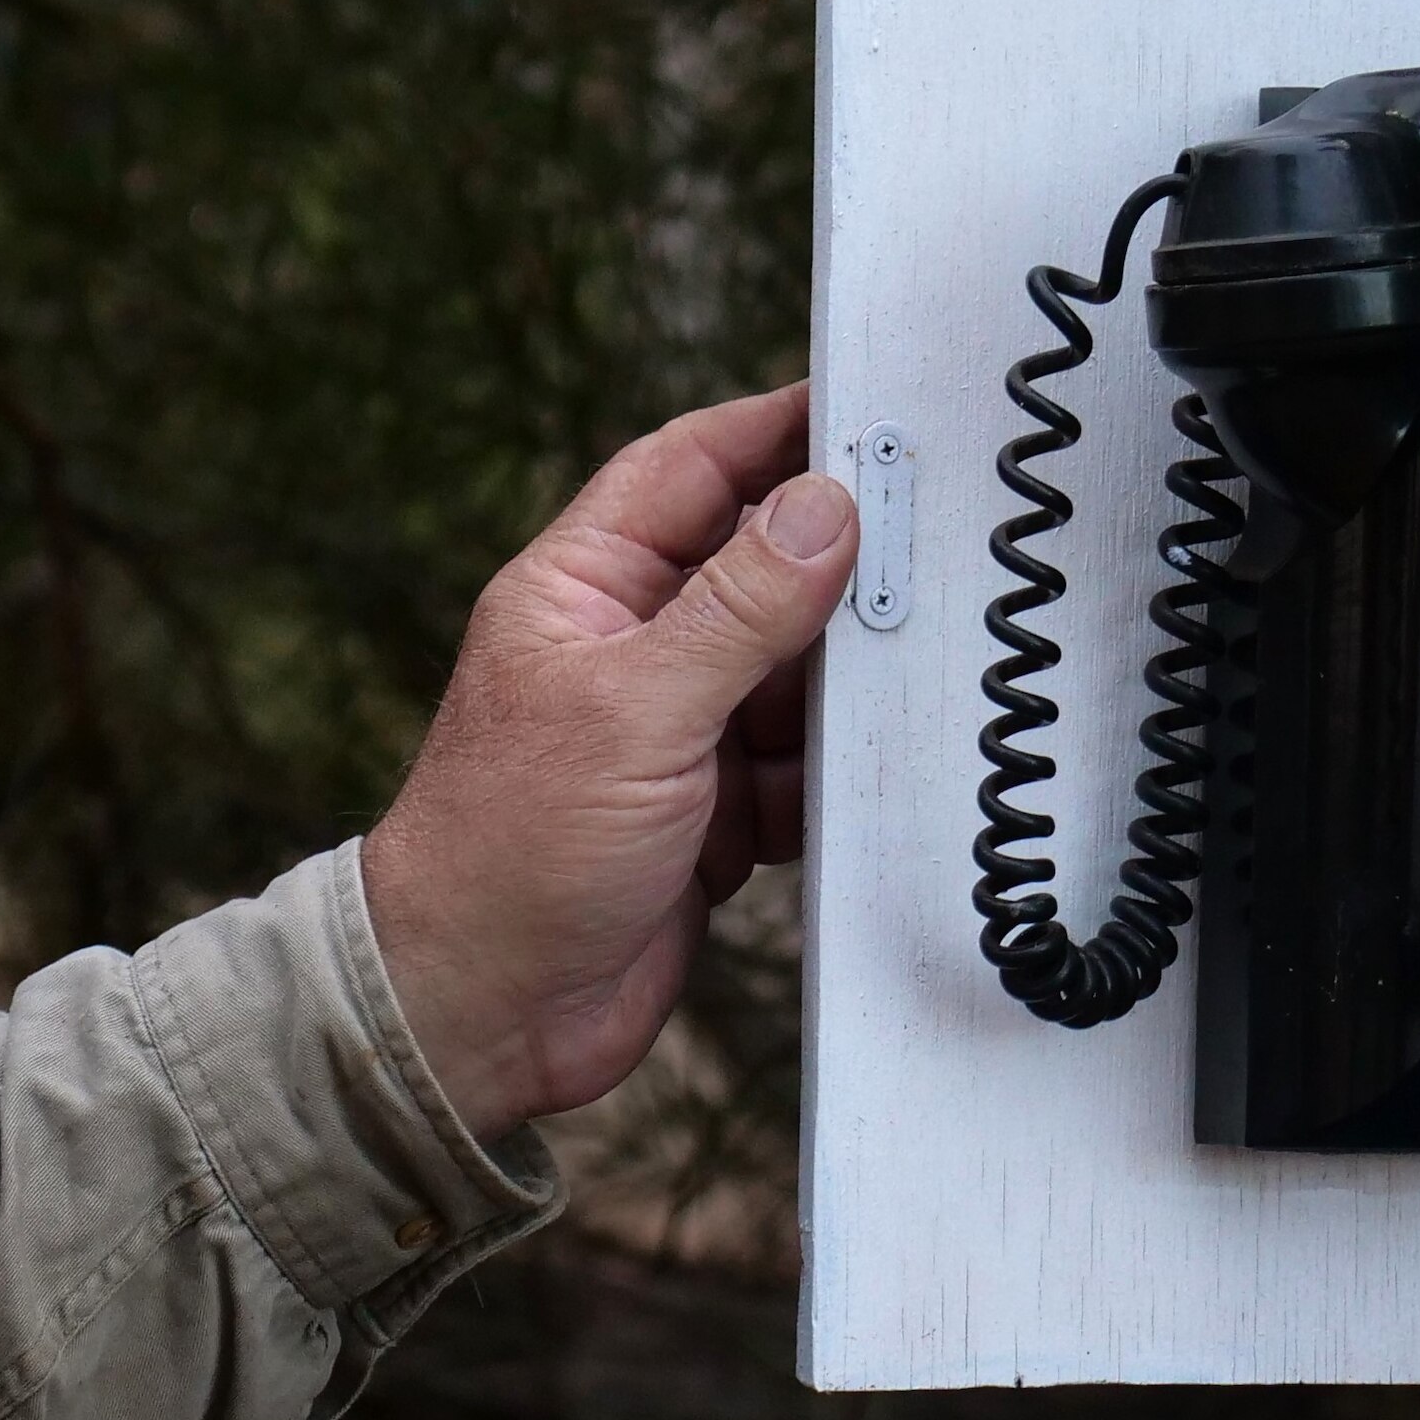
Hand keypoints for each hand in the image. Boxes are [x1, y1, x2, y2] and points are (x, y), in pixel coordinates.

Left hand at [360, 382, 854, 1141]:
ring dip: (850, 678)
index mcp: (582, 591)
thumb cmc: (508, 851)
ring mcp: (674, 735)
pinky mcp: (712, 816)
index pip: (688, 469)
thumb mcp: (633, 709)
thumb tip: (823, 505)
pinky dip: (840, 773)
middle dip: (843, 563)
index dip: (773, 429)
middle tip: (939, 538)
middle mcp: (630, 650)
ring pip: (794, 673)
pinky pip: (801, 769)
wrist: (480, 1017)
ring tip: (922, 664)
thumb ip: (737, 608)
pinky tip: (880, 772)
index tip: (865, 402)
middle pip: (760, 569)